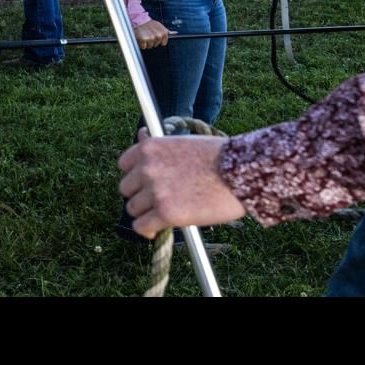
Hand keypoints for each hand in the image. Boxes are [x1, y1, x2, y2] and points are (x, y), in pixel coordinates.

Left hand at [118, 130, 247, 237]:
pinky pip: (141, 226)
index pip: (124, 164)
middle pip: (126, 189)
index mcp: (150, 147)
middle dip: (140, 195)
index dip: (136, 175)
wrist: (241, 172)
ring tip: (164, 214)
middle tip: (158, 200)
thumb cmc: (219, 156)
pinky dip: (147, 230)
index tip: (147, 183)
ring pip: (133, 209)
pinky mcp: (165, 212)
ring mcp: (155, 191)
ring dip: (146, 213)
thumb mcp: (184, 141)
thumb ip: (159, 144)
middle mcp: (147, 168)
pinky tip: (157, 229)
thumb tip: (140, 134)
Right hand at [134, 20, 170, 49]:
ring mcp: (151, 37)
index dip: (159, 41)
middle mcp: (158, 35)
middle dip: (152, 42)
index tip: (155, 36)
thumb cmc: (148, 24)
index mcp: (164, 32)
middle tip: (149, 35)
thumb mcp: (159, 25)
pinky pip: (144, 47)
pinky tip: (141, 37)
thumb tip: (174, 33)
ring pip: (150, 46)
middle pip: (156, 45)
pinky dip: (141, 44)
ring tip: (145, 35)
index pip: (164, 43)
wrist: (138, 21)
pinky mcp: (144, 39)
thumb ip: (166, 30)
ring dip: (147, 43)